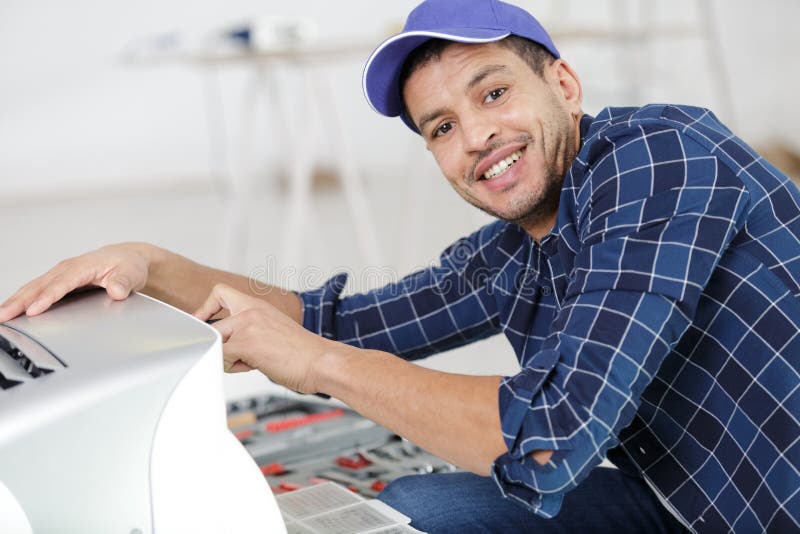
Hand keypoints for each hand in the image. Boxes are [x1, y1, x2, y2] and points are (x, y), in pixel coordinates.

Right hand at [0, 243, 152, 321]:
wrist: (128, 259)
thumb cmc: (128, 265)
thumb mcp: (132, 272)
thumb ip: (124, 281)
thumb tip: (116, 290)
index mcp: (83, 266)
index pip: (62, 284)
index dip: (47, 297)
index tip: (34, 310)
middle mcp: (67, 269)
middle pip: (39, 286)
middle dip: (19, 301)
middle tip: (3, 316)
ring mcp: (60, 275)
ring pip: (33, 288)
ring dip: (15, 302)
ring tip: (1, 317)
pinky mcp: (58, 282)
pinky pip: (36, 291)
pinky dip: (21, 301)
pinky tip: (12, 313)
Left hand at [194, 284, 335, 393]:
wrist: (321, 361)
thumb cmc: (302, 353)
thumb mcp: (273, 331)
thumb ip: (250, 331)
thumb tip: (228, 346)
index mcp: (258, 305)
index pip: (221, 292)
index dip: (206, 308)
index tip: (203, 322)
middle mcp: (251, 310)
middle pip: (210, 324)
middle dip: (216, 344)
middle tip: (232, 356)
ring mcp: (247, 324)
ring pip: (215, 342)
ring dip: (227, 357)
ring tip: (251, 361)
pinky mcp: (246, 342)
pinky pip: (221, 356)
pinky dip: (234, 367)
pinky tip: (255, 365)